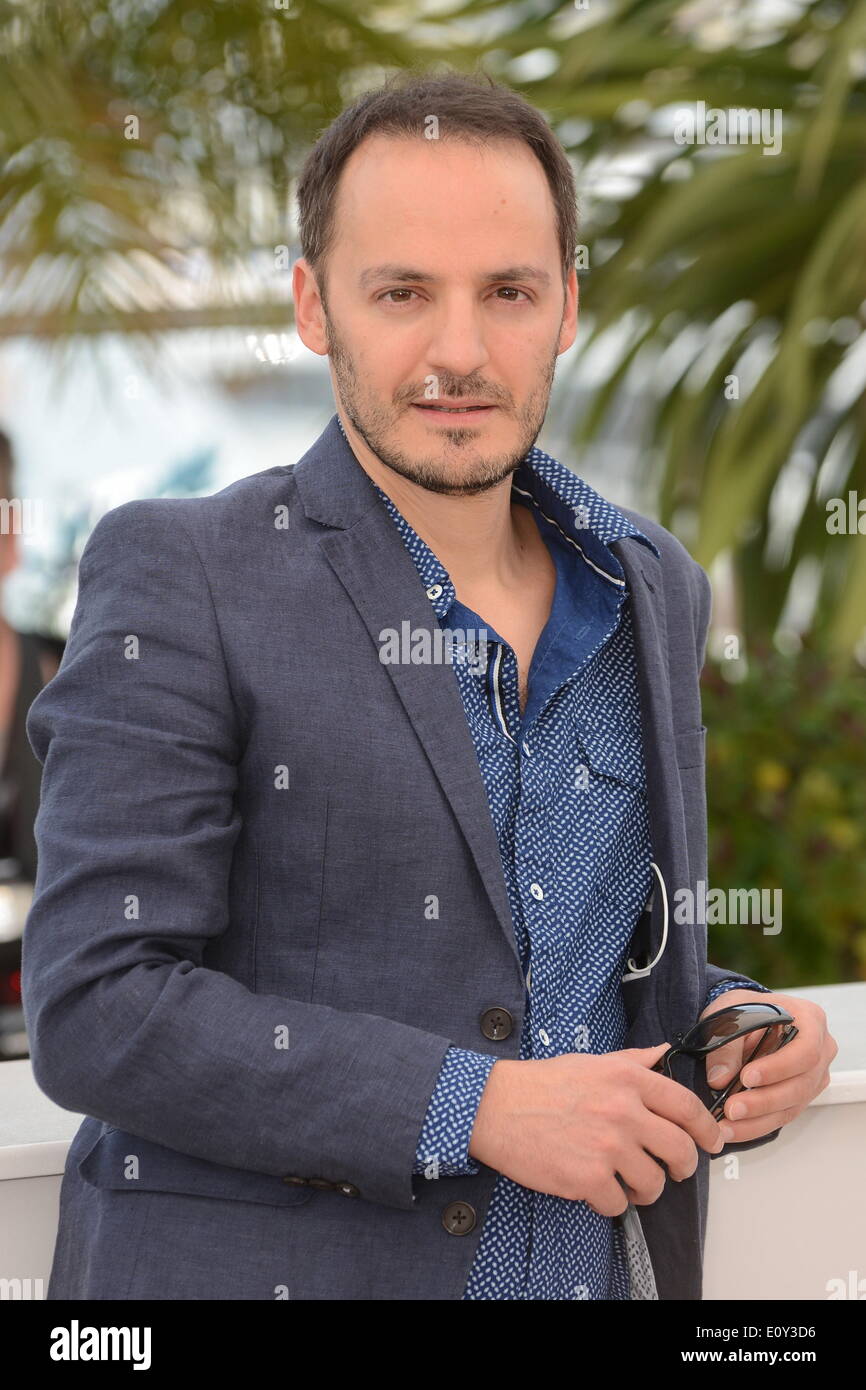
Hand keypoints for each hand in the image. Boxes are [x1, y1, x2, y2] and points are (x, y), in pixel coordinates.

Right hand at [468, 1044, 725, 1216]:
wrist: (496, 1106)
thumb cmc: (541, 1084)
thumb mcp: (592, 1062)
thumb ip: (633, 1061)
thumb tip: (664, 1053)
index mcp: (628, 1079)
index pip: (686, 1107)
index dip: (707, 1129)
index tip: (712, 1142)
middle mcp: (624, 1111)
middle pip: (680, 1151)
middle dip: (682, 1167)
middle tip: (673, 1171)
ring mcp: (608, 1147)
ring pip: (652, 1183)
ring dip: (645, 1189)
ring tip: (628, 1182)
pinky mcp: (588, 1178)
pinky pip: (618, 1204)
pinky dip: (610, 1202)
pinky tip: (596, 1188)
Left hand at [698, 989, 837, 1143]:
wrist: (744, 1016)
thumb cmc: (743, 1009)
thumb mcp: (728, 1015)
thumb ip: (726, 1046)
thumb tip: (719, 1079)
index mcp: (810, 1020)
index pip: (805, 1050)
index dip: (778, 1067)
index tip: (747, 1077)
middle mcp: (820, 1049)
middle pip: (801, 1084)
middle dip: (763, 1101)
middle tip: (733, 1108)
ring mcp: (813, 1075)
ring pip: (792, 1105)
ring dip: (758, 1119)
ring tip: (728, 1125)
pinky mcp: (800, 1095)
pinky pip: (782, 1115)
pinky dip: (756, 1125)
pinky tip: (734, 1129)